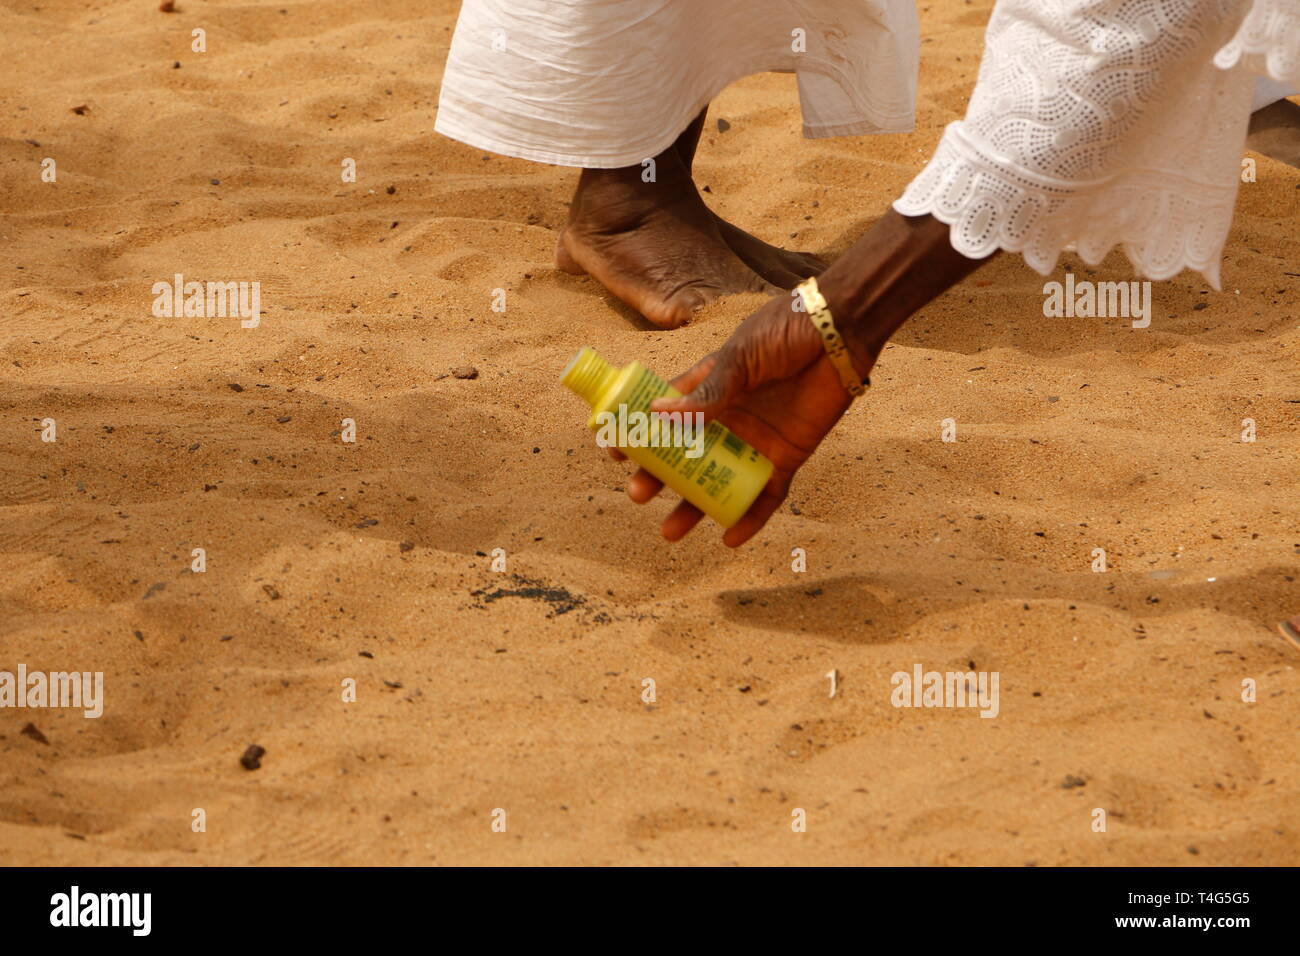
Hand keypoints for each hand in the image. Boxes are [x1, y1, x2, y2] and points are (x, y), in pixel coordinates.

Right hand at [615, 291, 870, 545]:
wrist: (840, 332)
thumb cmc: (785, 331)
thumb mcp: (740, 357)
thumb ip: (707, 392)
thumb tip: (658, 414)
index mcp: (707, 387)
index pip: (662, 416)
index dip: (638, 435)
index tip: (615, 454)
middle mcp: (726, 418)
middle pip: (685, 458)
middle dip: (660, 479)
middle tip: (638, 496)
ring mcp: (755, 440)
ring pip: (718, 483)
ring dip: (694, 508)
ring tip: (670, 532)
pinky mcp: (786, 456)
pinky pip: (766, 495)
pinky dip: (750, 518)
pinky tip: (730, 538)